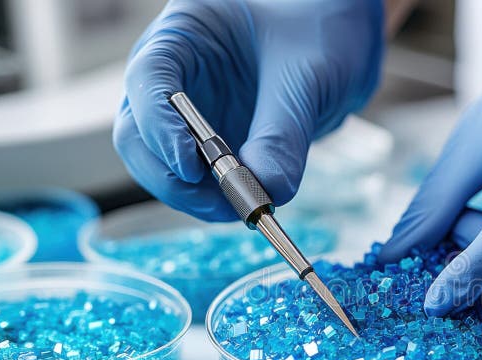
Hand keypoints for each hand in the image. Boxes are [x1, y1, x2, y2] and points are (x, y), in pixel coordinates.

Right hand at [113, 0, 383, 220]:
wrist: (343, 46)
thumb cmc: (322, 34)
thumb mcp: (309, 76)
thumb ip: (284, 133)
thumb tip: (268, 189)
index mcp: (188, 32)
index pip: (148, 79)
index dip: (160, 127)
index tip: (191, 168)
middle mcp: (175, 74)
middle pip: (138, 132)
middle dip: (171, 175)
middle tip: (221, 202)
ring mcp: (186, 113)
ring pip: (159, 164)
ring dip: (192, 195)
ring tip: (243, 206)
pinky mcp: (207, 145)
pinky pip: (194, 181)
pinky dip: (213, 199)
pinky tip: (247, 202)